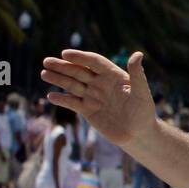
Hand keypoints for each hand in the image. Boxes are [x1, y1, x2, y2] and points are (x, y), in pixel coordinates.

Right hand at [41, 50, 157, 147]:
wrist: (138, 133)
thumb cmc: (144, 111)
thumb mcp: (141, 92)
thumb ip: (137, 74)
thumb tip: (137, 54)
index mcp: (113, 75)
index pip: (94, 62)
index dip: (80, 57)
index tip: (65, 54)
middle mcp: (100, 83)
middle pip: (79, 72)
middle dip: (63, 67)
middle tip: (47, 61)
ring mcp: (92, 96)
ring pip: (72, 85)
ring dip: (58, 79)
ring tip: (44, 74)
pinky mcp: (87, 110)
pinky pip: (72, 102)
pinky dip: (62, 99)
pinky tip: (51, 96)